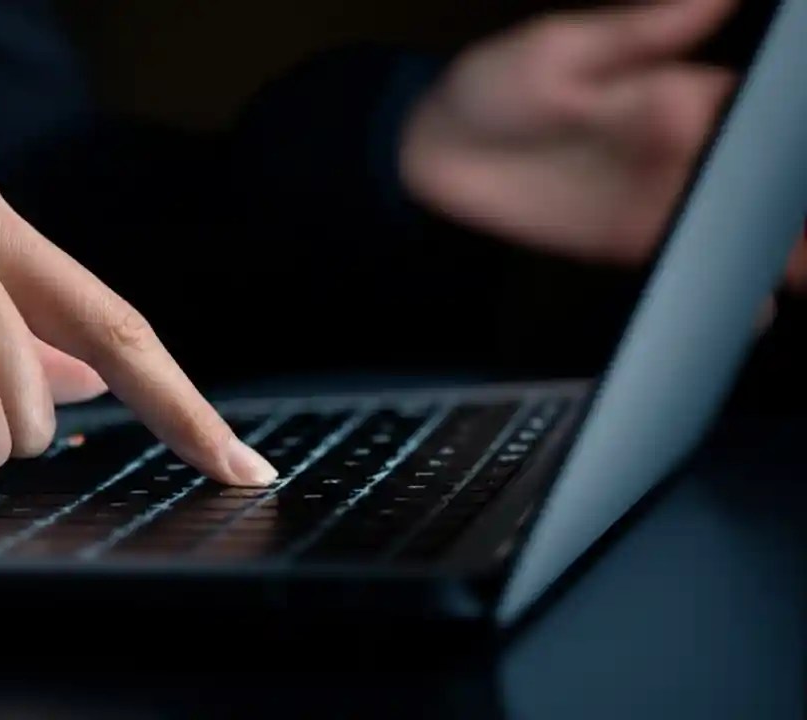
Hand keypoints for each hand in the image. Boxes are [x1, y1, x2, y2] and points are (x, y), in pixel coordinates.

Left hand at [399, 0, 806, 283]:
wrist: (433, 154)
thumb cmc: (492, 85)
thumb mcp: (561, 50)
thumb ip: (642, 32)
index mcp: (679, 95)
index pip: (764, 116)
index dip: (793, 141)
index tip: (804, 166)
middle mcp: (682, 150)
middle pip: (762, 180)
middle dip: (792, 208)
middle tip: (805, 238)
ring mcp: (660, 201)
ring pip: (737, 226)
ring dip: (779, 250)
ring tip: (800, 270)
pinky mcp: (629, 244)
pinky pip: (687, 264)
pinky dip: (725, 287)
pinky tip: (758, 310)